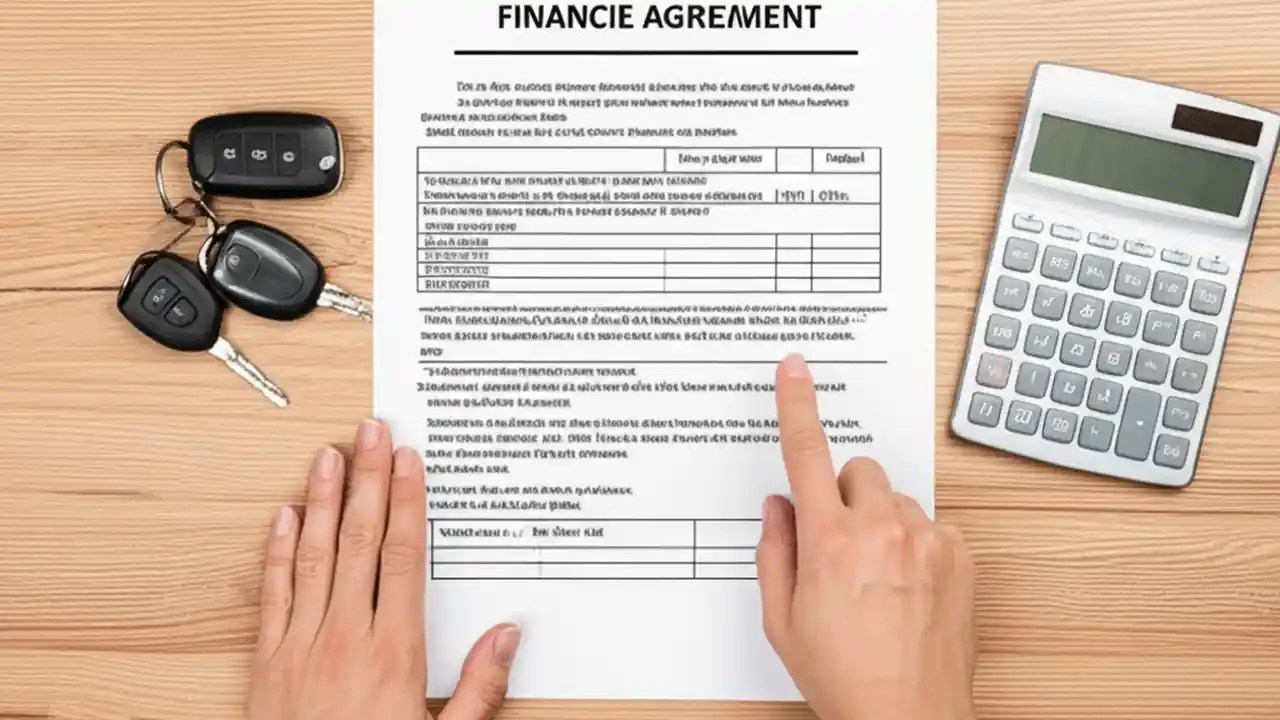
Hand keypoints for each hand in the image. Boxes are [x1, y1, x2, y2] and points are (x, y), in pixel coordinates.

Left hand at [248, 419, 521, 719]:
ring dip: (323, 500)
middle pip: (361, 541)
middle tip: (371, 433)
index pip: (403, 558)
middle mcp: (344, 638)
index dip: (407, 503)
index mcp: (393, 653)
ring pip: (315, 555)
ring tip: (328, 455)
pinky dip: (278, 550)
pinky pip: (272, 593)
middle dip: (368, 481)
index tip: (408, 463)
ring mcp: (301, 646)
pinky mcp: (266, 662)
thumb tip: (508, 635)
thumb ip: (479, 687)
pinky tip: (284, 515)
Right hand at [756, 356, 976, 719]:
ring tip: (878, 578)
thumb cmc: (844, 677)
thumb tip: (779, 507)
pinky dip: (917, 543)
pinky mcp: (960, 554)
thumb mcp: (782, 621)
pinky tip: (908, 586)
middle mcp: (881, 530)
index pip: (806, 452)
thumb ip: (773, 552)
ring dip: (883, 521)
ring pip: (897, 498)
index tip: (794, 369)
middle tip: (840, 542)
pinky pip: (932, 523)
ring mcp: (927, 540)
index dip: (797, 403)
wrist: (908, 718)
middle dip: (844, 494)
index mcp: (827, 541)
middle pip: (859, 469)